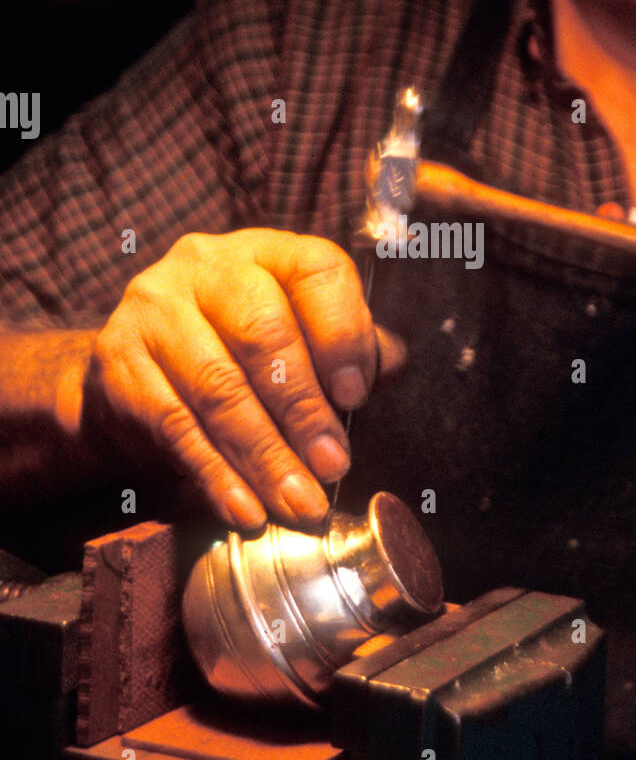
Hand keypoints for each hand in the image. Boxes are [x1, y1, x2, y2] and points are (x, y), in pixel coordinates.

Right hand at [79, 230, 404, 531]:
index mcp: (265, 252)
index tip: (357, 396)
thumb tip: (391, 364)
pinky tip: (245, 508)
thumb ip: (348, 345)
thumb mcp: (295, 333)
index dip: (343, 334)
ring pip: (219, 388)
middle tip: (333, 467)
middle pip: (263, 335)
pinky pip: (176, 426)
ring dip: (265, 457)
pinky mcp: (119, 363)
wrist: (133, 372)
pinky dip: (216, 475)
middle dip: (304, 411)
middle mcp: (205, 266)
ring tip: (298, 501)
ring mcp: (154, 310)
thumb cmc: (234, 351)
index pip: (316, 270)